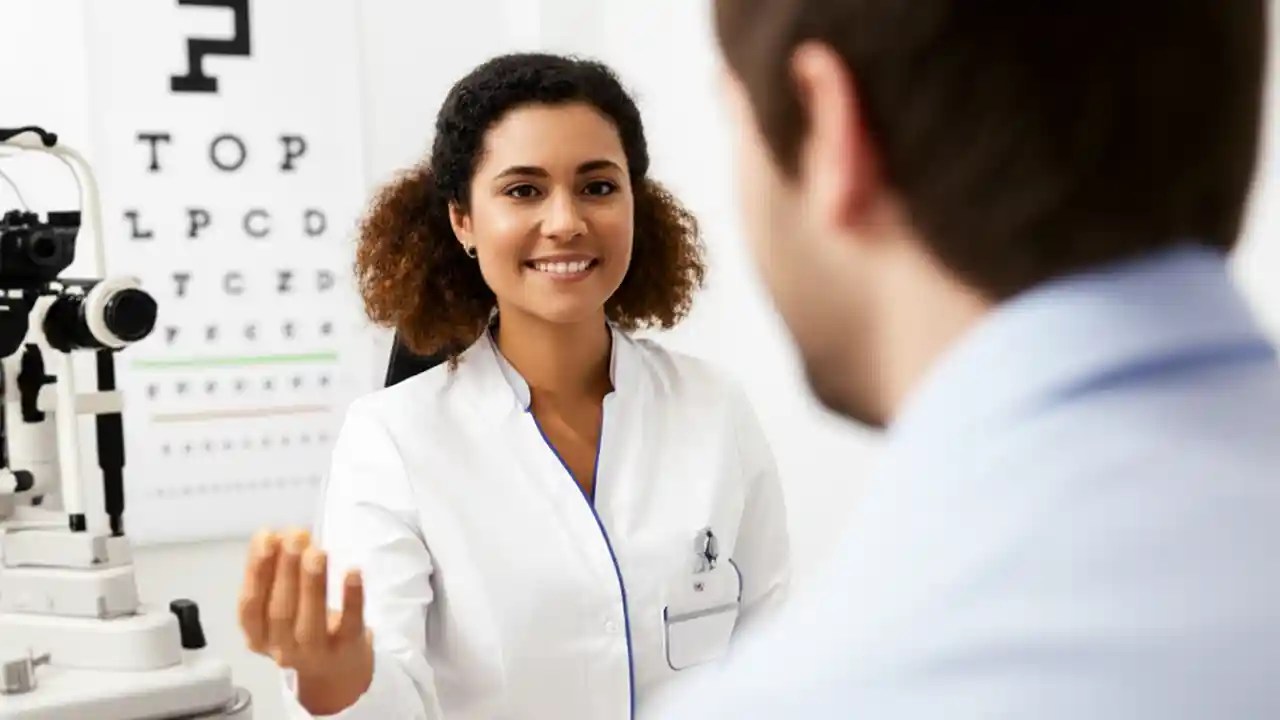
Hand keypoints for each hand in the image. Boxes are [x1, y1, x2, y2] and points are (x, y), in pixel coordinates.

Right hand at [239, 528, 374, 714]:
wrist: (337, 670)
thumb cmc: (302, 626)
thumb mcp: (280, 605)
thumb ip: (273, 572)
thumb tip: (271, 535)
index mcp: (258, 636)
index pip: (251, 607)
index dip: (256, 571)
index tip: (266, 536)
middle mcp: (282, 649)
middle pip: (280, 612)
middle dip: (286, 570)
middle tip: (296, 535)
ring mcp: (316, 654)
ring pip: (310, 621)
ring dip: (312, 584)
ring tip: (317, 551)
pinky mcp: (349, 650)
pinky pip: (350, 624)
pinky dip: (352, 598)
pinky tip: (353, 572)